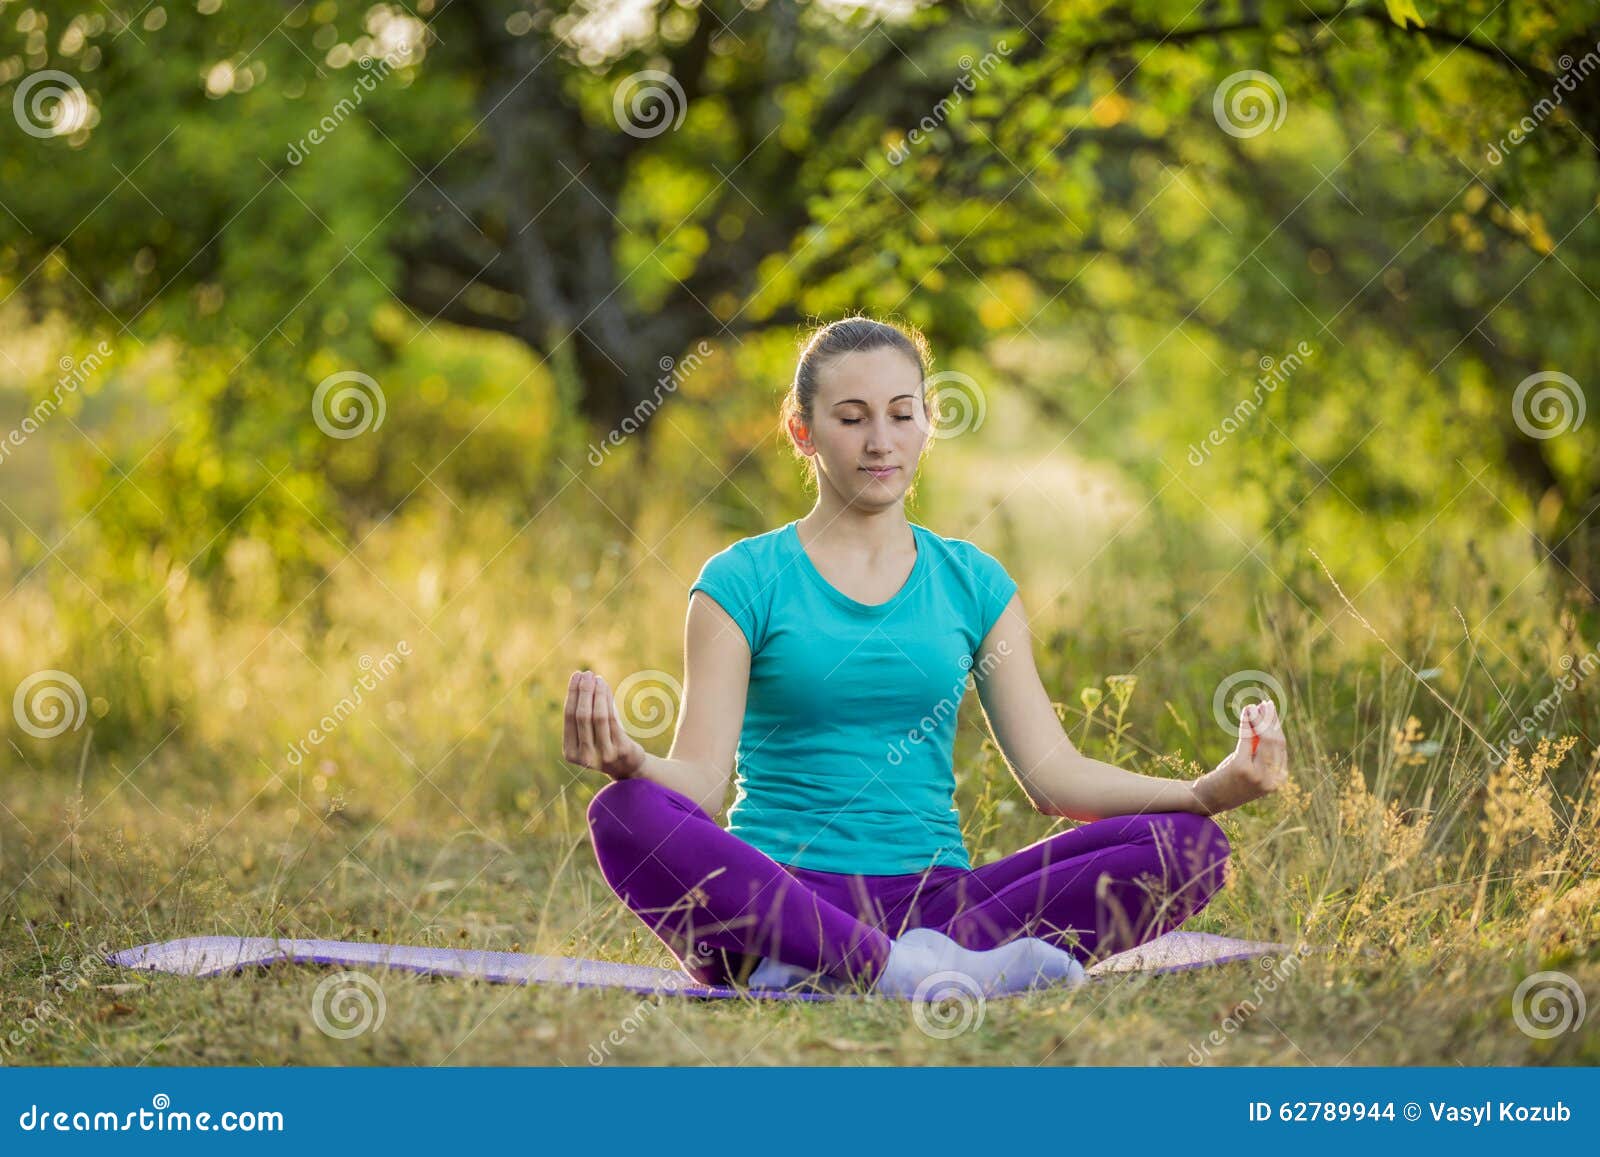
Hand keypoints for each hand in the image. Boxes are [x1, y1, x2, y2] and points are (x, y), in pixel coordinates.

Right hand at [562, 670, 647, 781]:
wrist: (627, 767)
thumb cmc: (603, 744)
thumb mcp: (588, 736)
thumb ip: (581, 716)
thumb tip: (580, 682)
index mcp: (570, 753)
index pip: (569, 718)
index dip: (572, 694)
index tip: (575, 676)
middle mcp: (585, 756)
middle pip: (582, 716)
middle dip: (583, 691)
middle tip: (586, 673)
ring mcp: (604, 754)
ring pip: (598, 716)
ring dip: (597, 693)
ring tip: (597, 678)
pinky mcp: (621, 749)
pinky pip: (613, 719)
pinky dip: (608, 701)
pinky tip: (606, 688)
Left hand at [1192, 699, 1287, 815]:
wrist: (1208, 799)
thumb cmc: (1230, 782)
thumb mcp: (1251, 769)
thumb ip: (1261, 753)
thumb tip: (1265, 723)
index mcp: (1278, 780)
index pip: (1282, 747)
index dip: (1277, 726)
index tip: (1271, 712)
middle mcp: (1272, 779)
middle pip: (1276, 741)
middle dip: (1271, 720)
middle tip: (1266, 703)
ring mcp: (1258, 775)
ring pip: (1265, 738)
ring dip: (1260, 719)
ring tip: (1254, 706)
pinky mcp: (1242, 768)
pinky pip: (1247, 739)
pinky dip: (1247, 723)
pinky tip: (1246, 712)